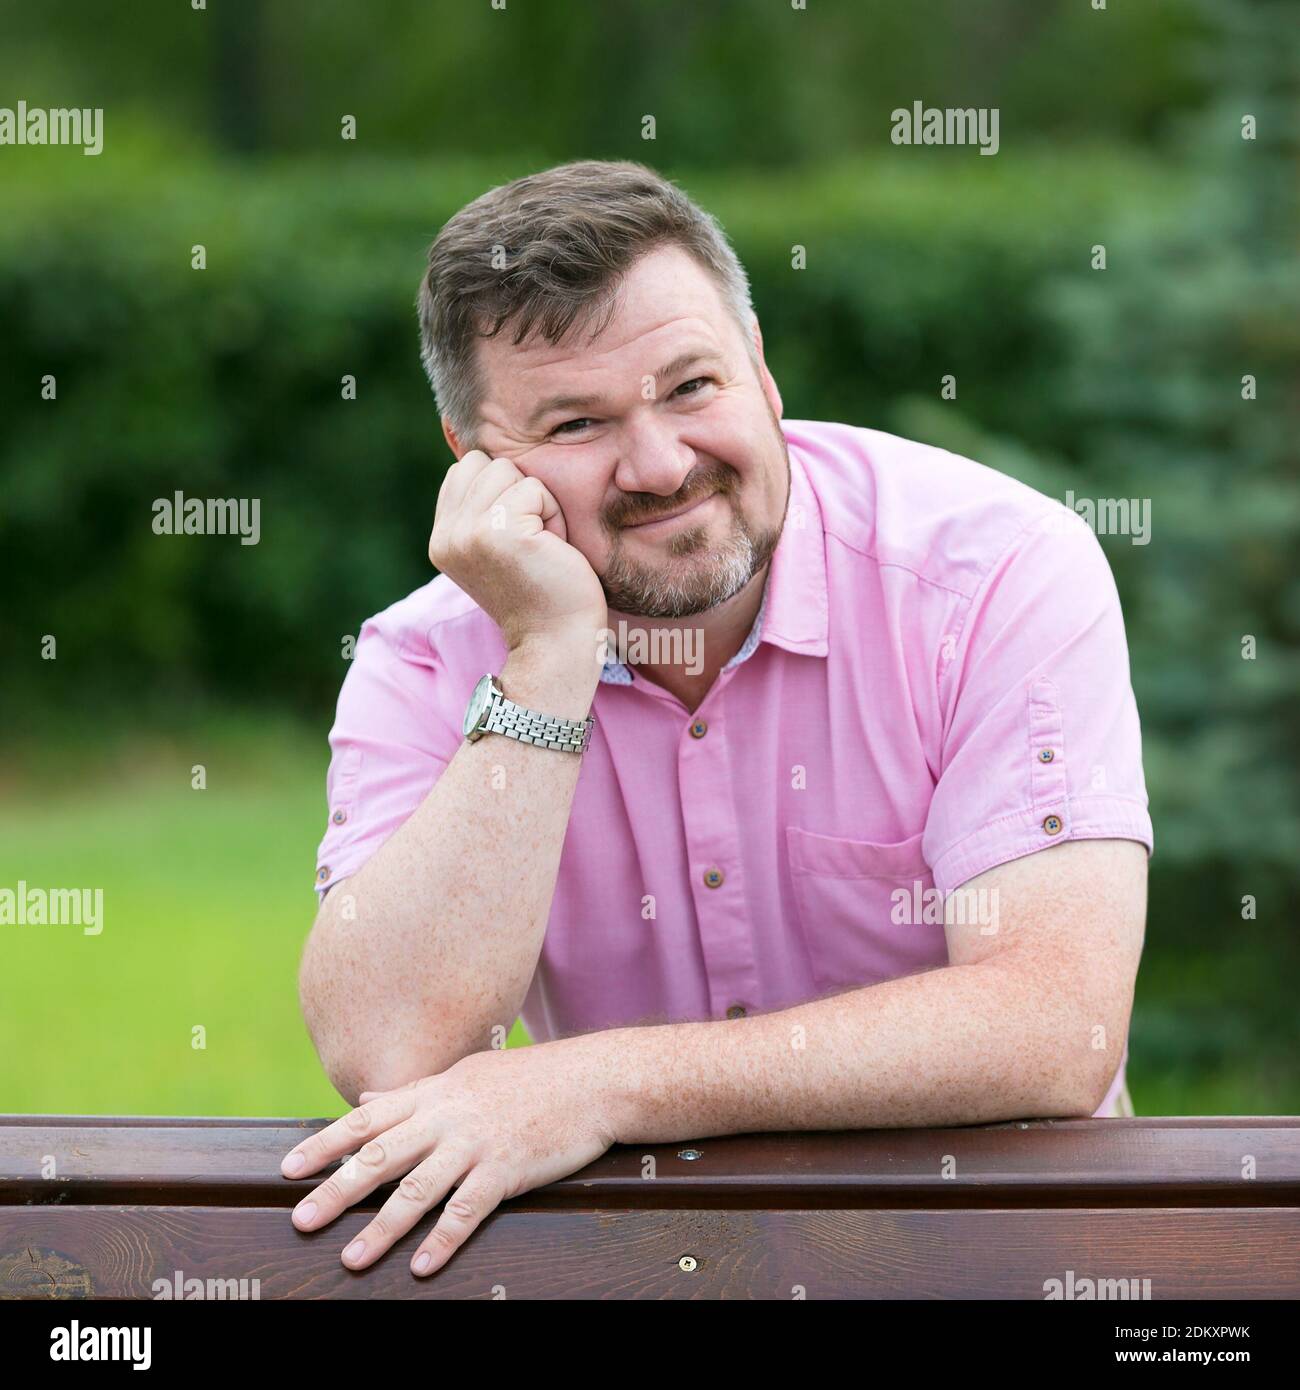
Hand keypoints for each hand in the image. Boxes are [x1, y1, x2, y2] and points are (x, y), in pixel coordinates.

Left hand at [279, 1040, 621, 1276]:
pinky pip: (467, 1210)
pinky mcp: (507, 1168)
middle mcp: (448, 1116)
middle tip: (300, 1219)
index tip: (288, 1168)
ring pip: (418, 1189)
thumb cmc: (531, 1078)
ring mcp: (477, 1143)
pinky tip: (422, 1266)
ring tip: (351, 1258)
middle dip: (337, 1190)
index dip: (325, 1143)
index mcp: (435, 1092)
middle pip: (381, 1155)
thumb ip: (416, 1093)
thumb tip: (367, 1099)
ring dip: (381, 1228)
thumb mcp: (466, 1074)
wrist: (592, 1079)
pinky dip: (443, 1240)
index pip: (367, 1118)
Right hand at [428, 450, 606, 650]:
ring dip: (538, 504)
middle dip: (520, 494)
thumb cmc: (543, 593)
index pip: (466, 469)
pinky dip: (553, 515)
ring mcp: (467, 533)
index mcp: (442, 539)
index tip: (518, 539)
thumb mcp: (497, 547)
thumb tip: (485, 457)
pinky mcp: (497, 531)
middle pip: (486, 464)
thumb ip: (481, 508)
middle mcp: (446, 536)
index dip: (503, 493)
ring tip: (541, 546)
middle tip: (532, 543)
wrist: (557, 642)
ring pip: (509, 471)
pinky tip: (551, 550)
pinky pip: (534, 488)